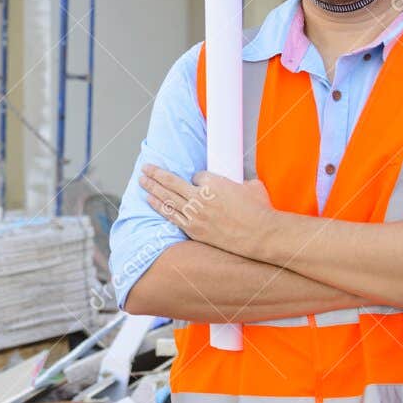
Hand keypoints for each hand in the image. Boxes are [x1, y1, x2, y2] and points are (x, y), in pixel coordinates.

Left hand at [141, 165, 276, 261]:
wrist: (261, 235)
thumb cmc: (259, 210)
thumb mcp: (251, 186)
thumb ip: (239, 182)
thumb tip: (238, 185)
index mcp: (213, 182)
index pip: (196, 175)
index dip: (196, 178)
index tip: (198, 181)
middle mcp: (200, 196)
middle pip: (172, 182)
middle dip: (156, 174)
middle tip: (145, 168)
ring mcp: (195, 214)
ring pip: (167, 198)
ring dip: (152, 188)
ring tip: (142, 180)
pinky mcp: (194, 230)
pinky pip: (171, 215)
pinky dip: (159, 206)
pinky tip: (150, 200)